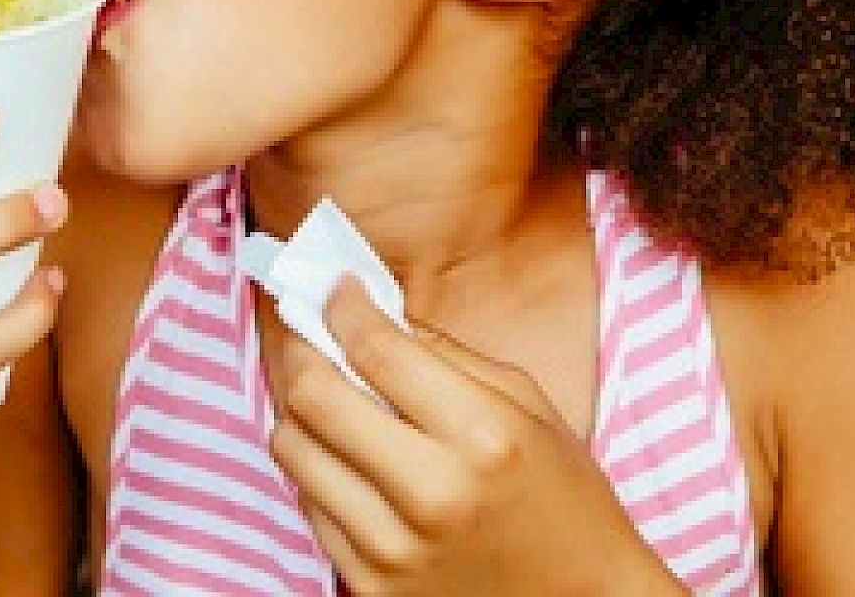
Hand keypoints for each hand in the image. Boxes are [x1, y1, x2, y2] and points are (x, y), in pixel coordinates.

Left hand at [270, 277, 686, 595]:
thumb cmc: (562, 496)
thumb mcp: (526, 403)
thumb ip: (445, 352)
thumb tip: (372, 310)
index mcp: (481, 435)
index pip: (375, 350)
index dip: (343, 305)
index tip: (337, 288)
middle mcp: (430, 495)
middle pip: (313, 396)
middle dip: (304, 345)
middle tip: (315, 330)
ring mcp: (393, 551)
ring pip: (292, 448)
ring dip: (303, 409)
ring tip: (332, 395)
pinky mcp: (369, 590)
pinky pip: (307, 504)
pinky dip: (318, 466)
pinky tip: (351, 454)